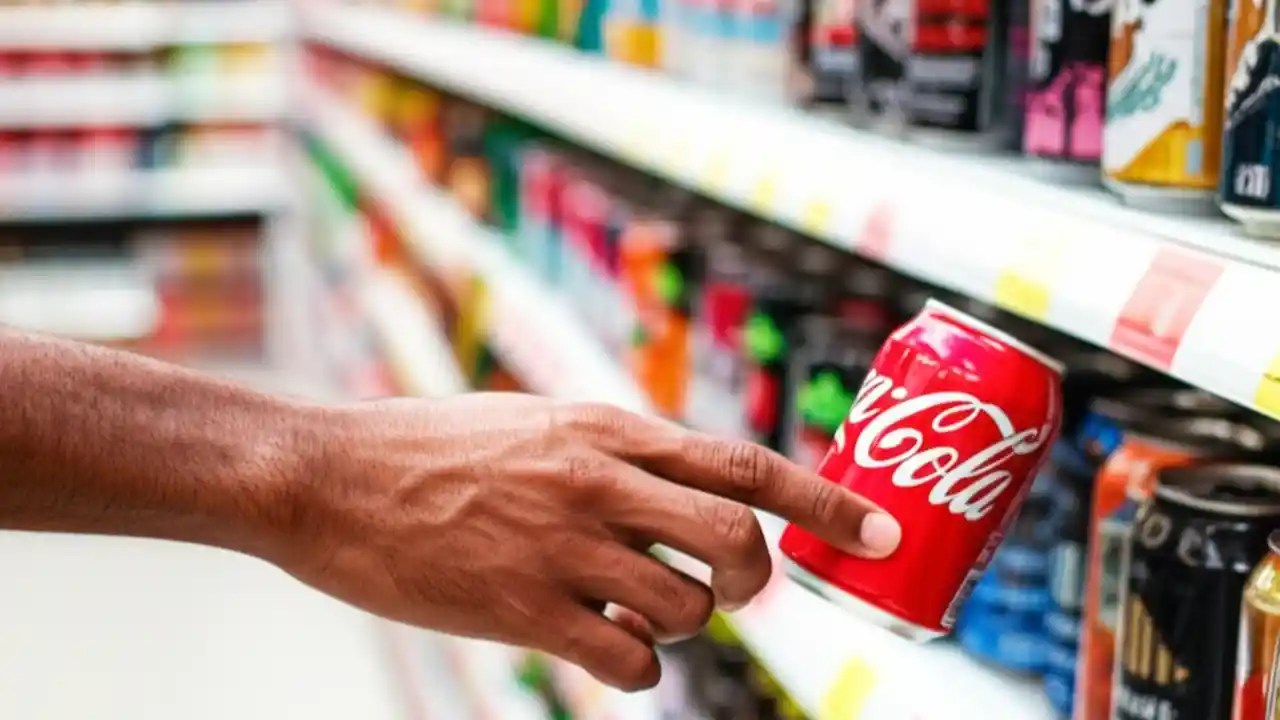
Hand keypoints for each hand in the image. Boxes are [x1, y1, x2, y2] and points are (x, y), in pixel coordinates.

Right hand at [274, 393, 899, 690]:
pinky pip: (625, 660)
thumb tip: (683, 491)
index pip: (742, 462)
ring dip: (679, 625)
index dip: (825, 498)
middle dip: (757, 577)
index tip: (881, 532)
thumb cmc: (428, 449)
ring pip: (684, 609)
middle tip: (737, 589)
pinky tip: (600, 649)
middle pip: (734, 537)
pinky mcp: (523, 608)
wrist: (327, 478)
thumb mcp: (534, 422)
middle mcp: (596, 482)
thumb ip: (612, 450)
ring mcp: (561, 547)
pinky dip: (634, 668)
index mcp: (604, 428)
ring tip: (632, 613)